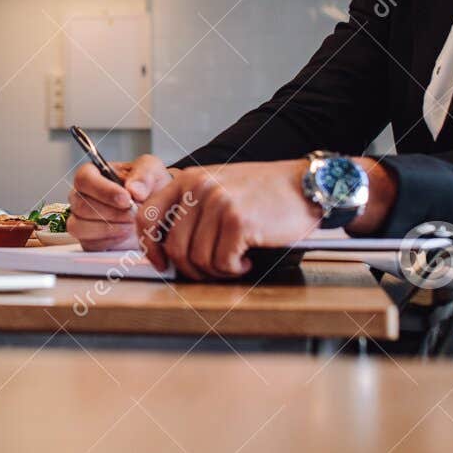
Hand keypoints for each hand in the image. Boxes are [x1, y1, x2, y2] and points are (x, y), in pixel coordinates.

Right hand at [67, 154, 173, 250]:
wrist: (154, 209)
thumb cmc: (147, 186)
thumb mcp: (152, 170)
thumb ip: (144, 175)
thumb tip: (134, 190)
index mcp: (92, 174)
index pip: (84, 179)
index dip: (104, 190)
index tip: (126, 199)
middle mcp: (81, 196)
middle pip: (81, 206)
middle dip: (112, 213)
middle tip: (133, 213)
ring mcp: (81, 219)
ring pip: (80, 226)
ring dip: (110, 228)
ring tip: (131, 224)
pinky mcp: (88, 240)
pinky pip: (89, 244)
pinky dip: (110, 241)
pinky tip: (126, 234)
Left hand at [138, 161, 322, 279]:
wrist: (306, 185)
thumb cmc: (264, 193)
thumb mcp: (218, 188)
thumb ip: (190, 210)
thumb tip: (165, 249)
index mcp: (188, 180)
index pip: (146, 216)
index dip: (149, 246)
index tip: (161, 263)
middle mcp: (198, 188)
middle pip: (174, 247)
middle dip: (192, 269)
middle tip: (214, 269)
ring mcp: (217, 203)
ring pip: (197, 260)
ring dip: (216, 271)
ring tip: (234, 262)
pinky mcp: (238, 221)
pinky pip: (222, 263)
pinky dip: (234, 270)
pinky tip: (247, 260)